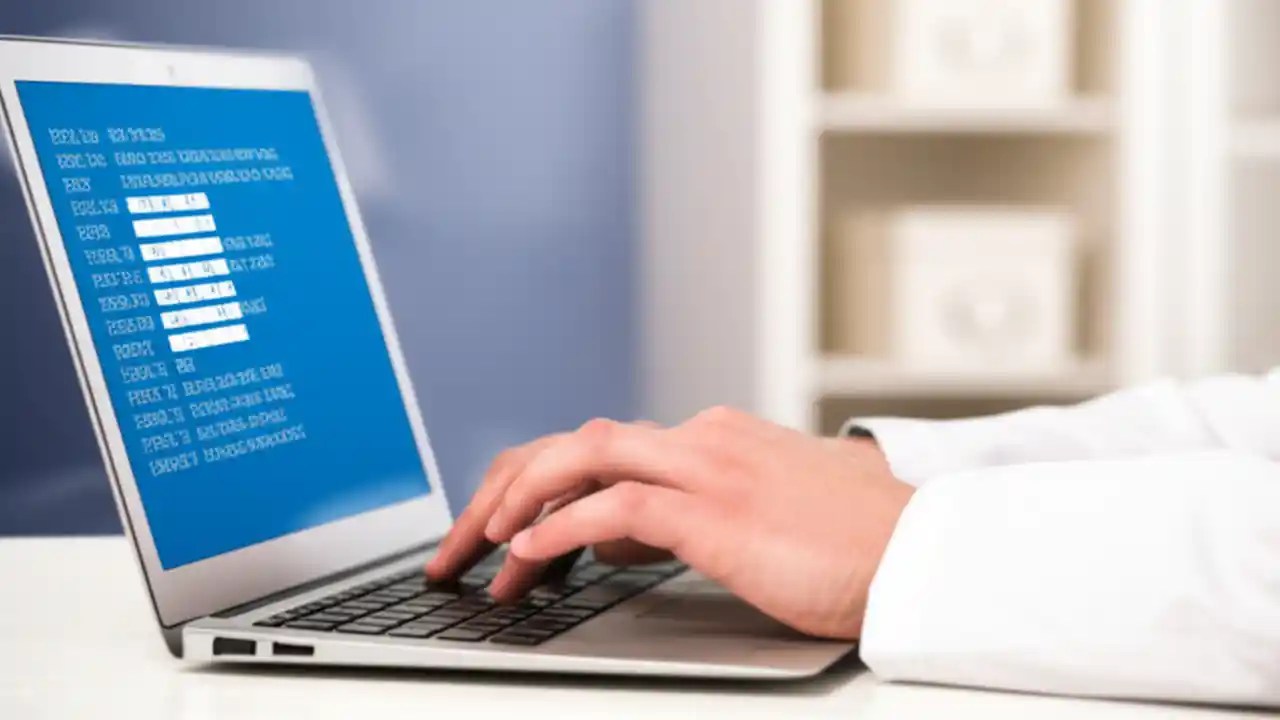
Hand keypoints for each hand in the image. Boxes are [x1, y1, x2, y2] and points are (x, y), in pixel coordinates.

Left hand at [426, 407, 914, 638]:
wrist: (924, 551)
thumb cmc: (856, 543)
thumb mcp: (763, 515)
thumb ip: (689, 513)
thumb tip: (624, 535)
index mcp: (713, 439)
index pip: (600, 447)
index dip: (538, 482)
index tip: (502, 524)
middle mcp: (702, 441)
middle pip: (576, 443)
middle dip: (506, 484)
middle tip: (463, 537)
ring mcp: (710, 470)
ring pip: (585, 459)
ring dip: (519, 503)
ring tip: (479, 548)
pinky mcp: (720, 512)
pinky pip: (618, 508)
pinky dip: (564, 527)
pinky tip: (529, 552)